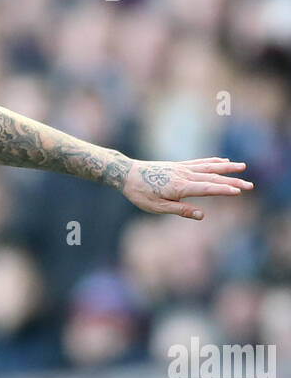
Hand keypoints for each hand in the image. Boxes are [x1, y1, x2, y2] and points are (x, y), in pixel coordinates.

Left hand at [122, 157, 251, 219]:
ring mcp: (182, 168)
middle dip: (232, 182)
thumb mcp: (157, 207)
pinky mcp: (179, 165)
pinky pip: (201, 162)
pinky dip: (214, 162)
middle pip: (213, 178)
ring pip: (210, 167)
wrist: (127, 174)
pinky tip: (223, 162)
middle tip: (250, 185)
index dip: (223, 190)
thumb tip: (201, 215)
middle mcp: (184, 175)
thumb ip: (180, 210)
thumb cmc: (140, 194)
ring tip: (243, 167)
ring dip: (227, 168)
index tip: (238, 192)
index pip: (207, 188)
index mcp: (180, 187)